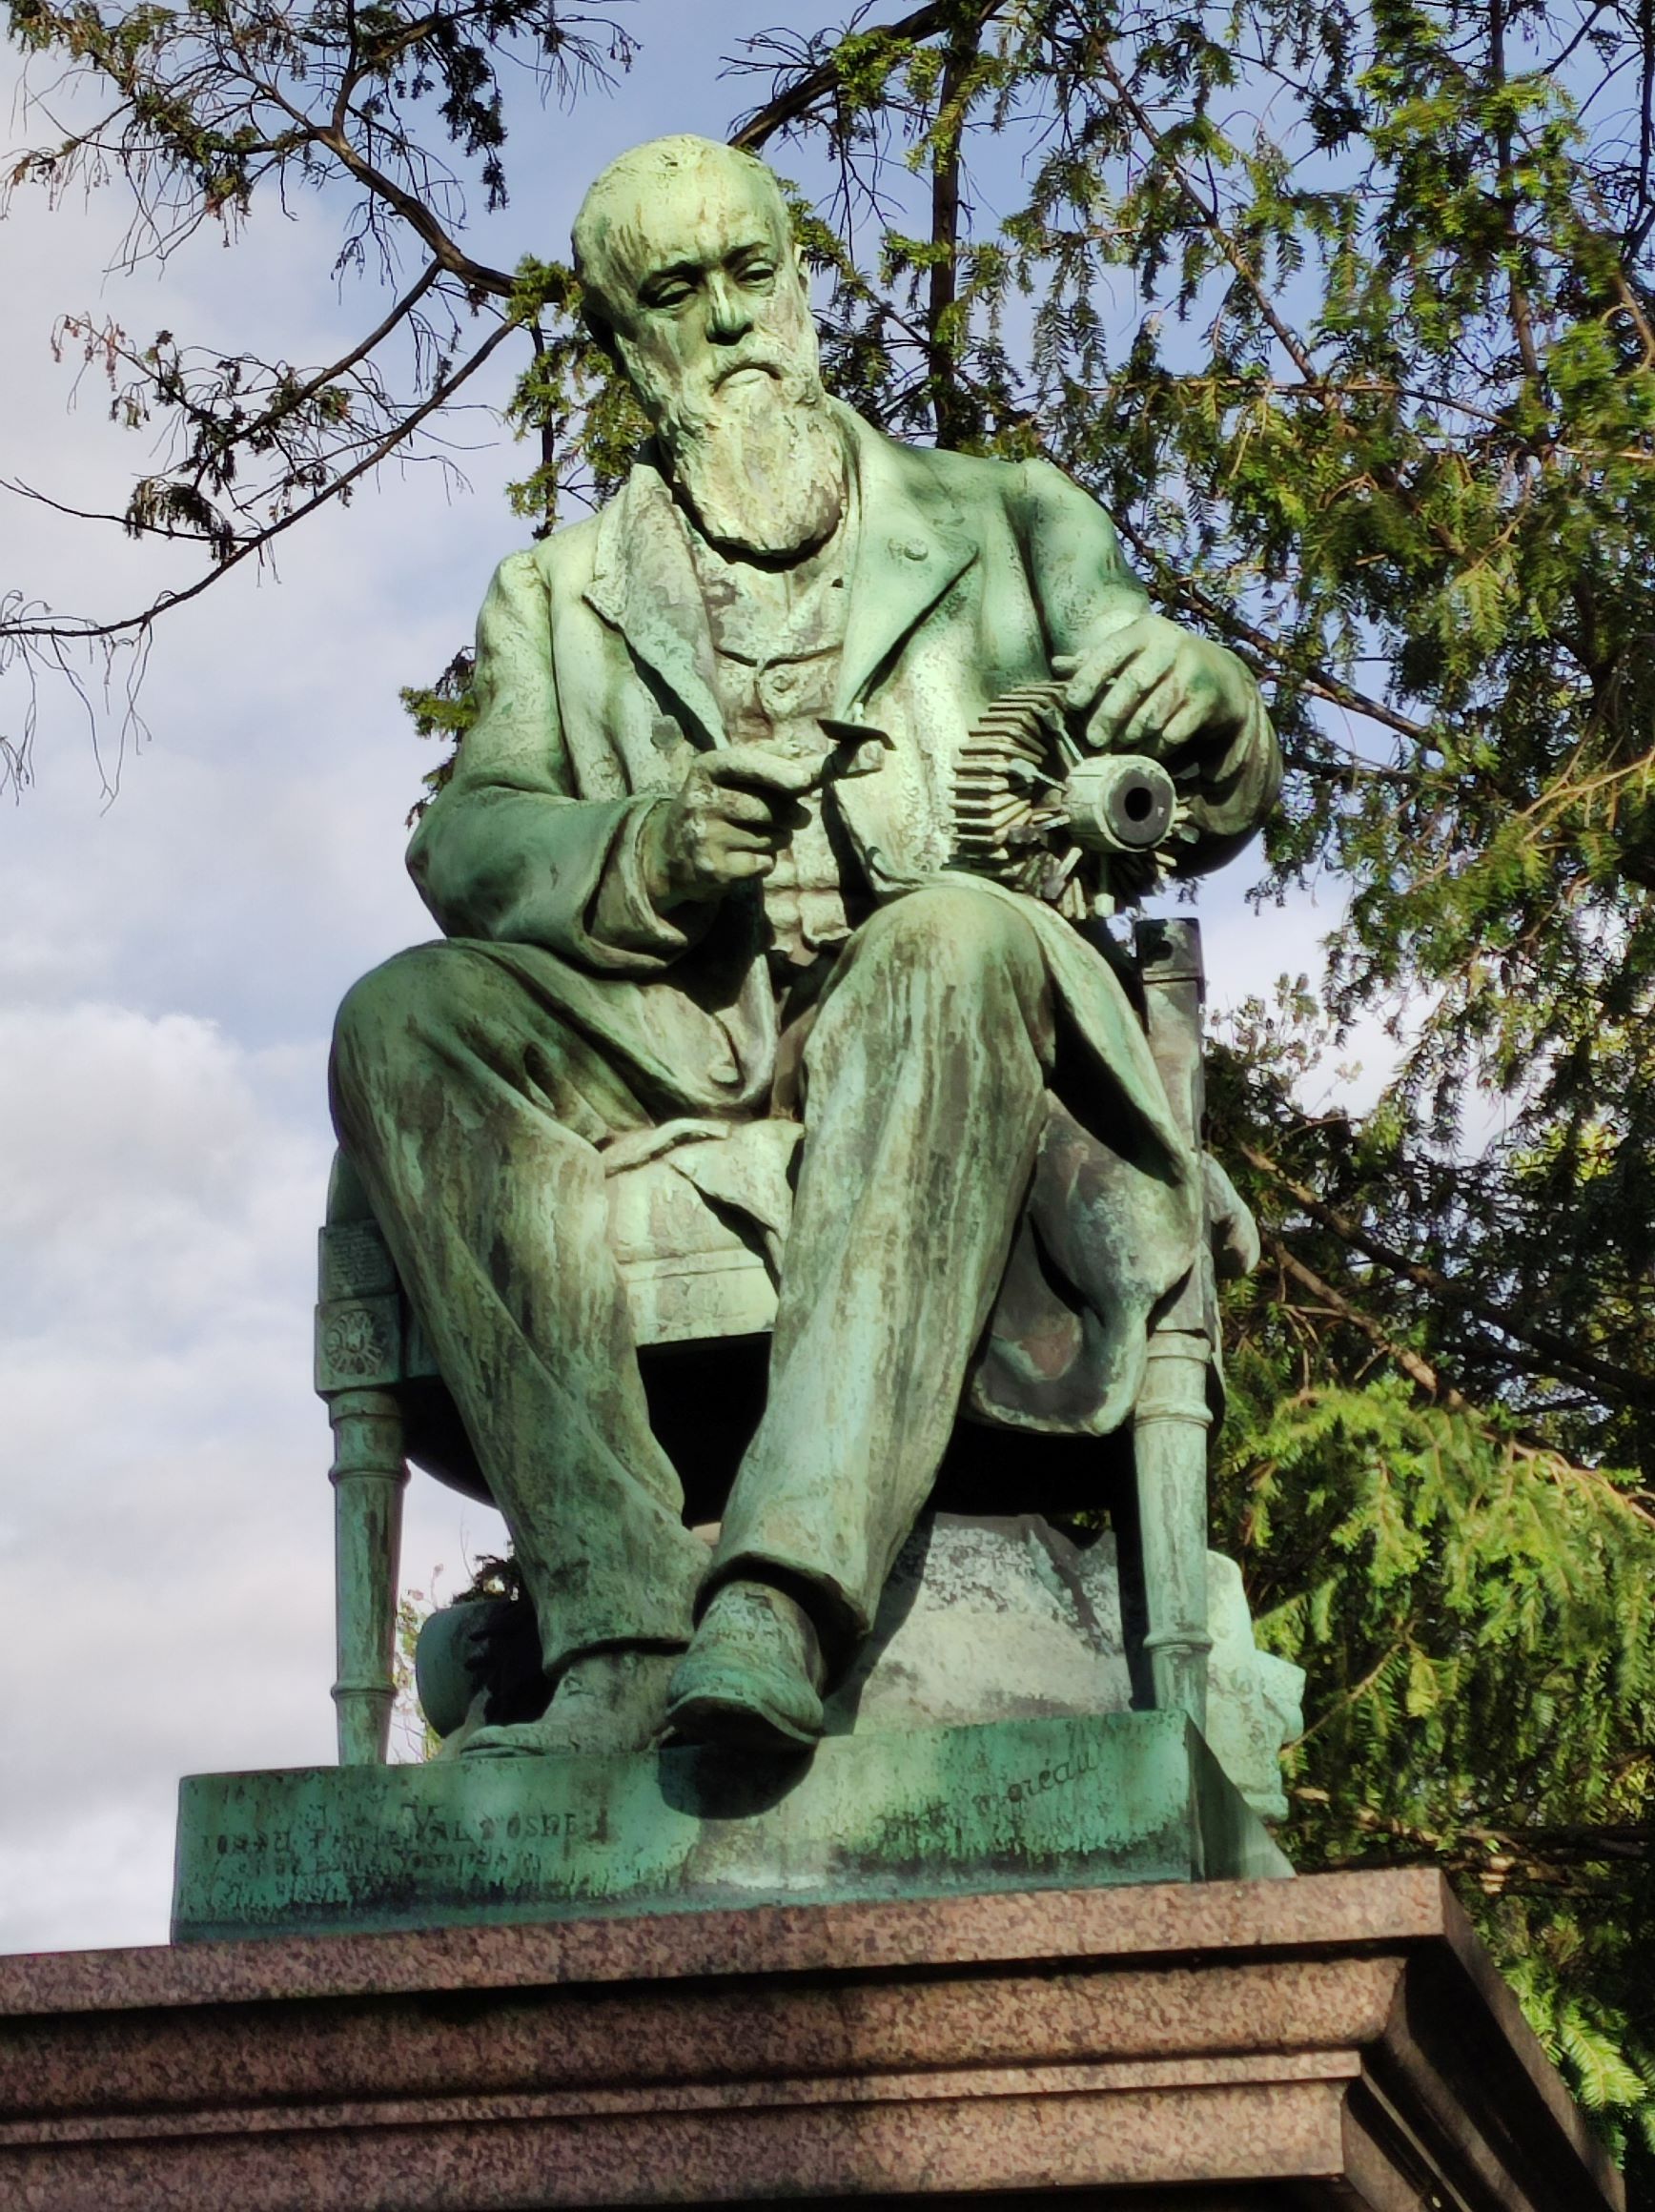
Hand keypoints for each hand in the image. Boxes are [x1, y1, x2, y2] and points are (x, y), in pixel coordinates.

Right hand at [639, 743, 829, 906]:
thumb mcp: (732, 775)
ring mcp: (705, 837)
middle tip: (800, 817)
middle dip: (793, 814)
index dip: (774, 770)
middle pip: (766, 807)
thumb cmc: (718, 805)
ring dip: (780, 838)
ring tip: (762, 835)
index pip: (741, 763)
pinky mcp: (713, 870)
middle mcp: (700, 800)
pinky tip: (747, 857)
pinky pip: (763, 863)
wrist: (673, 854)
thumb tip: (802, 748)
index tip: (803, 780)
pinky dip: (766, 862)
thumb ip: (770, 758)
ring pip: (770, 837)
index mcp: (707, 769)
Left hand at [1054, 613, 1252, 760]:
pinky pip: (1174, 732)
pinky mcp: (1206, 701)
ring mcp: (1192, 673)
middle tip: (1093, 739)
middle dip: (1109, 715)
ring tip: (1117, 746)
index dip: (1089, 677)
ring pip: (1154, 711)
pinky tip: (1143, 751)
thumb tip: (1056, 666)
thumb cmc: (1157, 664)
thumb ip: (1094, 660)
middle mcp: (1171, 646)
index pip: (1112, 651)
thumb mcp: (1130, 653)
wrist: (1217, 674)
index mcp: (1146, 631)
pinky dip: (1155, 746)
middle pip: (1134, 684)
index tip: (1072, 703)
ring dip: (1131, 734)